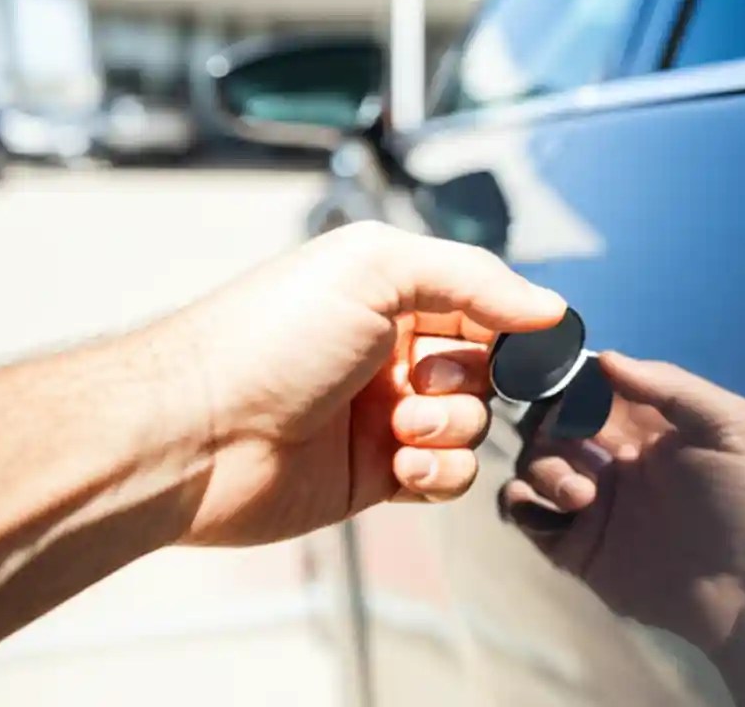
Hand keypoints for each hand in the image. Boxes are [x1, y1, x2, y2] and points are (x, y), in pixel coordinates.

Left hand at [162, 222, 564, 544]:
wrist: (194, 436)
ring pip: (474, 426)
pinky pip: (448, 476)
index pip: (479, 301)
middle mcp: (389, 352)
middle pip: (486, 367)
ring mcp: (383, 416)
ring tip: (400, 429)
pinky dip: (439, 471)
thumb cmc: (269, 338)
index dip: (509, 321)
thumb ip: (471, 278)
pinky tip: (398, 465)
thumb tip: (550, 307)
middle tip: (422, 384)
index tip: (532, 340)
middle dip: (470, 379)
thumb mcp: (372, 269)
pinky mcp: (376, 476)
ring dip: (453, 428)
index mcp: (385, 293)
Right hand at [500, 352, 744, 652]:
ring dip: (546, 469)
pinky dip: (519, 501)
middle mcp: (616, 458)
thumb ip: (672, 387)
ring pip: (536, 464)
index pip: (595, 389)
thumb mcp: (735, 427)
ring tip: (581, 498)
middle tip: (577, 443)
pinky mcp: (577, 547)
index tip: (566, 387)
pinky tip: (548, 507)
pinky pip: (526, 514)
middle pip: (555, 422)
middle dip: (553, 425)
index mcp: (651, 426)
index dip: (574, 382)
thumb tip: (605, 359)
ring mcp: (594, 503)